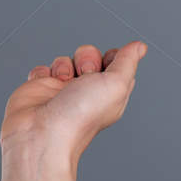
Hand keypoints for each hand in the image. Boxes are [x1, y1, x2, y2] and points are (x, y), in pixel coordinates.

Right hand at [0, 42, 147, 159]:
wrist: (42, 133)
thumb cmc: (80, 116)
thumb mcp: (117, 84)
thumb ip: (128, 62)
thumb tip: (139, 47)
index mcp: (109, 93)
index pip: (115, 62)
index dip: (111, 57)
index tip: (107, 65)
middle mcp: (87, 91)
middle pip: (89, 55)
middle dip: (86, 59)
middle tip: (84, 76)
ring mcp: (63, 90)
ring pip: (66, 59)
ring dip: (63, 65)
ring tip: (62, 83)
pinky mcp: (41, 89)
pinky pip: (42, 68)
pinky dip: (42, 72)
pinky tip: (45, 86)